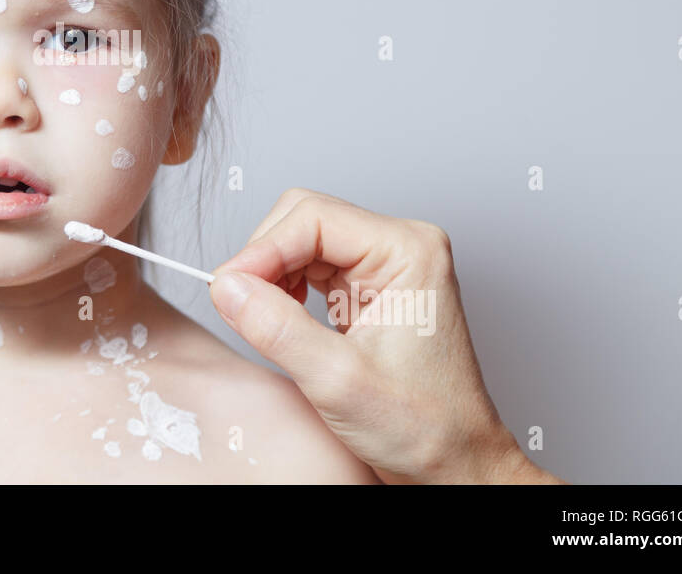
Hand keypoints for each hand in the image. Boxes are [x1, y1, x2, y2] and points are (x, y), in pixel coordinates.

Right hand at [208, 188, 566, 483]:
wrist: (456, 464)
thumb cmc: (425, 427)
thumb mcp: (337, 380)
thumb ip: (277, 328)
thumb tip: (226, 286)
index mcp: (408, 251)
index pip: (312, 218)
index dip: (262, 248)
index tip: (225, 286)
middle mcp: (400, 247)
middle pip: (304, 218)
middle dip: (264, 257)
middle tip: (237, 302)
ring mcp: (385, 264)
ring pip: (302, 238)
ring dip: (271, 272)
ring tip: (260, 317)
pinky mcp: (369, 286)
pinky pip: (310, 264)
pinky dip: (283, 286)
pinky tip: (280, 318)